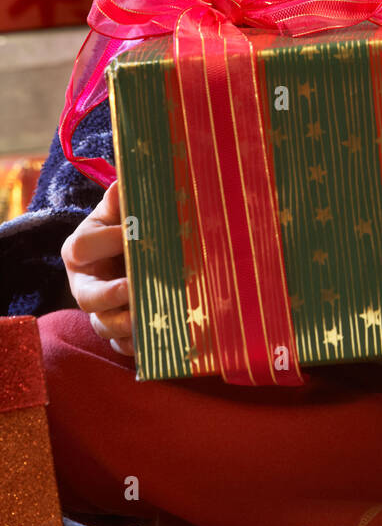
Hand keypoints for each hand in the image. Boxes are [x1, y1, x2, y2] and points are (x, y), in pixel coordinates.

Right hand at [60, 179, 134, 356]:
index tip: (134, 232)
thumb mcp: (119, 210)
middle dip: (111, 294)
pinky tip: (157, 340)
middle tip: (135, 287)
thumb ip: (121, 198)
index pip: (82, 246)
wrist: (127, 255)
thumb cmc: (124, 227)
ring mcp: (98, 311)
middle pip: (87, 296)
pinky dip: (137, 346)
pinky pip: (121, 346)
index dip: (106, 240)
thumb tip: (126, 179)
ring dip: (125, 325)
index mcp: (80, 249)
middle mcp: (84, 284)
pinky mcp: (116, 332)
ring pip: (103, 325)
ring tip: (148, 321)